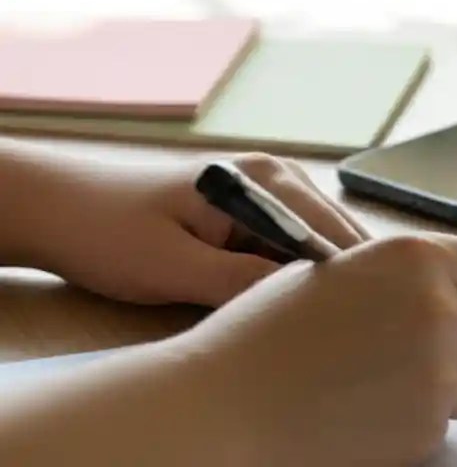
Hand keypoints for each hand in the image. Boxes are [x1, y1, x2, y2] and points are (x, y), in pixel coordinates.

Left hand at [21, 151, 368, 306]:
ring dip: (316, 278)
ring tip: (321, 318)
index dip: (347, 278)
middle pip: (335, 235)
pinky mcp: (252, 211)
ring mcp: (267, 191)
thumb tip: (304, 302)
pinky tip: (290, 303)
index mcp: (265, 180)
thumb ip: (242, 282)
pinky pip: (290, 246)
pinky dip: (294, 274)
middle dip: (341, 278)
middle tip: (343, 325)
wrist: (59, 209)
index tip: (352, 319)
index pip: (331, 234)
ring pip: (316, 243)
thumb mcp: (174, 268)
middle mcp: (277, 176)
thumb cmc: (108, 232)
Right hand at [178, 233, 456, 464]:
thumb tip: (438, 288)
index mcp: (416, 258)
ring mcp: (439, 371)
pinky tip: (369, 415)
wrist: (225, 405)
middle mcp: (439, 308)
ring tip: (385, 389)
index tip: (452, 309)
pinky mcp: (428, 426)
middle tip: (413, 358)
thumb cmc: (264, 335)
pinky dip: (418, 425)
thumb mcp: (332, 273)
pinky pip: (446, 425)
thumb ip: (396, 276)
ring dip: (445, 390)